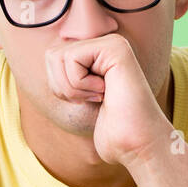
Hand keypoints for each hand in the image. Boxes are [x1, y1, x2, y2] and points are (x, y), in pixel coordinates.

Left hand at [42, 34, 174, 168]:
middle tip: (93, 98)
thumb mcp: (79, 97)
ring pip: (58, 56)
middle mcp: (106, 43)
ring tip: (100, 95)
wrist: (137, 144)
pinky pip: (71, 59)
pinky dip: (80, 84)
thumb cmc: (111, 128)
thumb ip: (66, 75)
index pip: (52, 58)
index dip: (59, 87)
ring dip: (72, 87)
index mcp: (98, 53)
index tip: (87, 100)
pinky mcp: (115, 47)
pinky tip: (105, 92)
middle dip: (62, 86)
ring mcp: (113, 42)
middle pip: (51, 54)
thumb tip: (49, 55)